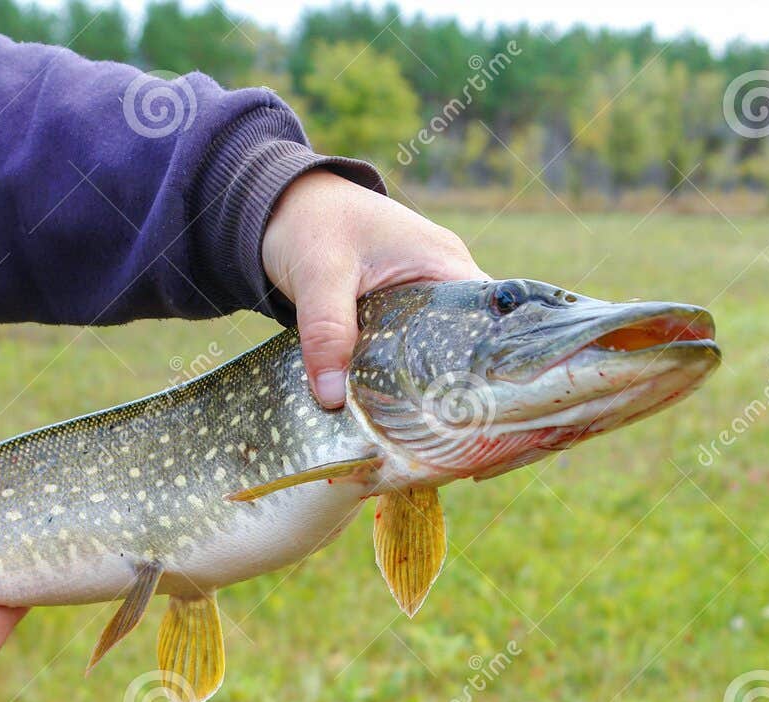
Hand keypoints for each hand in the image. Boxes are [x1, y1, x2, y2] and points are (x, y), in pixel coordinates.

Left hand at [261, 170, 486, 408]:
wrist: (282, 203)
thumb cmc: (311, 222)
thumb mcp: (318, 275)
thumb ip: (326, 332)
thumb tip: (333, 398)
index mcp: (442, 262)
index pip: (486, 318)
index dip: (482, 364)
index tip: (467, 407)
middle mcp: (443, 278)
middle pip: (464, 342)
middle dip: (451, 384)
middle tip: (438, 431)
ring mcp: (422, 295)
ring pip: (434, 348)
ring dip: (421, 381)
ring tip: (418, 429)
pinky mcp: (398, 309)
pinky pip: (409, 346)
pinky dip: (398, 371)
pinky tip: (387, 405)